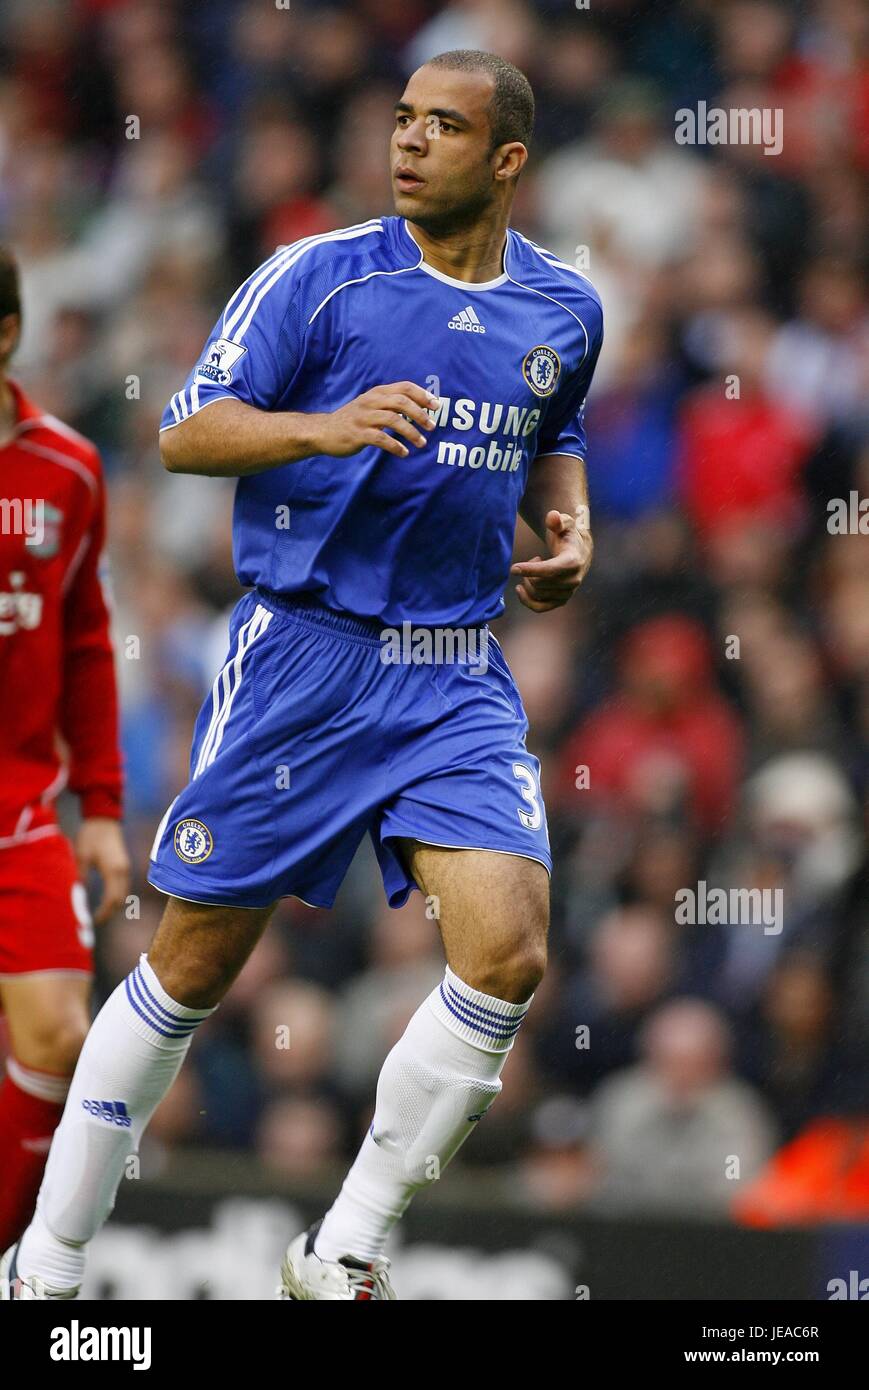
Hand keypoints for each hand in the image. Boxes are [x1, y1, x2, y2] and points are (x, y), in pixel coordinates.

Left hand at [74, 818, 130, 925]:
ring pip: (124, 893)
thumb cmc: (91, 836)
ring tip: (100, 912)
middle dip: (110, 912)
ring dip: (114, 904)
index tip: (93, 921)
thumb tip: (79, 897)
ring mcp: (125, 868)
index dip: (104, 913)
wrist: (103, 818)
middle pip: (121, 899)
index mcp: (113, 870)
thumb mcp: (81, 857)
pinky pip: (123, 886)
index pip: (112, 899)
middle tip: (95, 920)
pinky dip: (116, 895)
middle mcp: (123, 871)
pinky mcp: (124, 864)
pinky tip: (106, 899)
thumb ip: (81, 877)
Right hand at [313, 381, 438, 458]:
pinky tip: (404, 453)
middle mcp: (370, 402)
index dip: (422, 395)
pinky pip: (381, 439)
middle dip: (420, 414)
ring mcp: (363, 418)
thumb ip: (390, 404)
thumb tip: (419, 408)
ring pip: (393, 420)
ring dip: (411, 432)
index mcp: (376, 393)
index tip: (436, 406)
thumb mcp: (371, 405)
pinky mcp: (358, 434)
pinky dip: (395, 446)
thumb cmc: (353, 420)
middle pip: (401, 402)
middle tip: (432, 426)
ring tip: (422, 443)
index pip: (404, 387)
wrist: (324, 431)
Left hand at [511, 509, 592, 611]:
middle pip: (540, 584)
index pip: (550, 571)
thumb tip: (552, 516)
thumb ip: (557, 520)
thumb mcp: (565, 523)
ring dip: (528, 582)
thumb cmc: (568, 535)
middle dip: (528, 573)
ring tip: (532, 569)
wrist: (579, 551)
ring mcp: (568, 592)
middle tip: (532, 559)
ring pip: (538, 595)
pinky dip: (527, 601)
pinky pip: (541, 607)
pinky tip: (520, 589)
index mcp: (573, 562)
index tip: (513, 568)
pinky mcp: (561, 600)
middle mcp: (573, 580)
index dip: (530, 570)